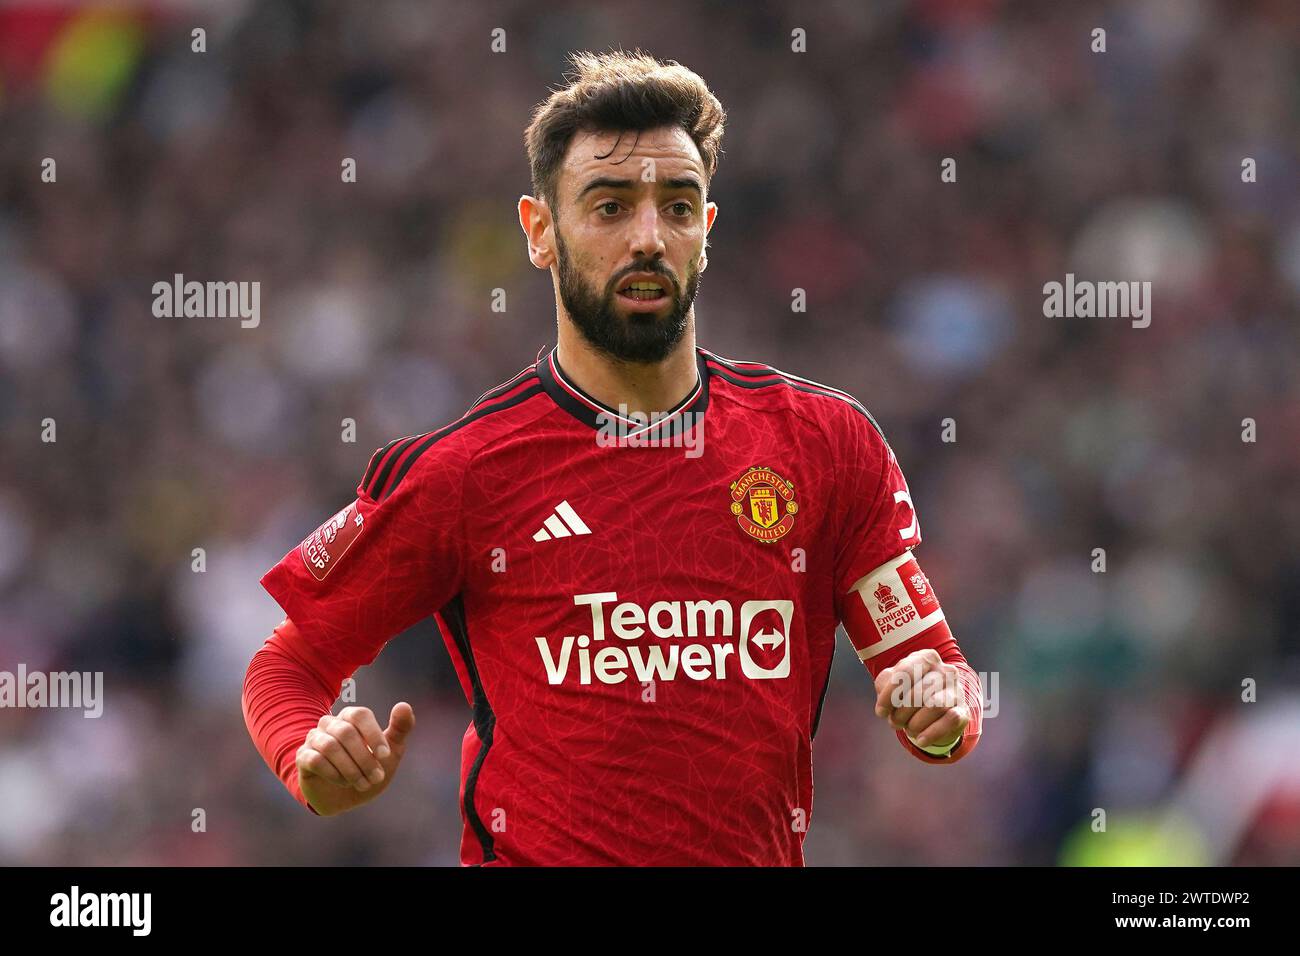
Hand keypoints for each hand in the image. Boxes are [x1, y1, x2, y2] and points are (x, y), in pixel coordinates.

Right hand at [296, 702, 414, 815]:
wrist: (345, 797)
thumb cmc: (369, 768)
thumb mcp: (391, 751)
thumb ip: (400, 728)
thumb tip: (404, 705)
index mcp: (351, 717)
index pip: (360, 715)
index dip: (374, 734)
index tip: (385, 756)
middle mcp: (330, 724)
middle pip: (346, 732)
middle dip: (364, 758)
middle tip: (376, 777)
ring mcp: (314, 739)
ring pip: (330, 746)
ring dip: (350, 768)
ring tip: (363, 783)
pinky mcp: (303, 757)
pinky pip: (315, 760)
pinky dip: (334, 774)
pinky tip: (344, 783)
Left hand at [873, 649, 967, 749]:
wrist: (937, 708)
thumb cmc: (909, 691)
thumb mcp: (893, 684)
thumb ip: (884, 687)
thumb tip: (883, 708)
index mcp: (925, 659)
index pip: (904, 673)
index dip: (889, 695)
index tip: (881, 712)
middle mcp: (944, 671)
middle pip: (917, 694)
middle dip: (900, 714)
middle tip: (895, 723)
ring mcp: (956, 690)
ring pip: (934, 707)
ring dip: (915, 724)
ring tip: (909, 730)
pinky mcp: (963, 710)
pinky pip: (950, 720)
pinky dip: (932, 733)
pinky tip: (921, 740)